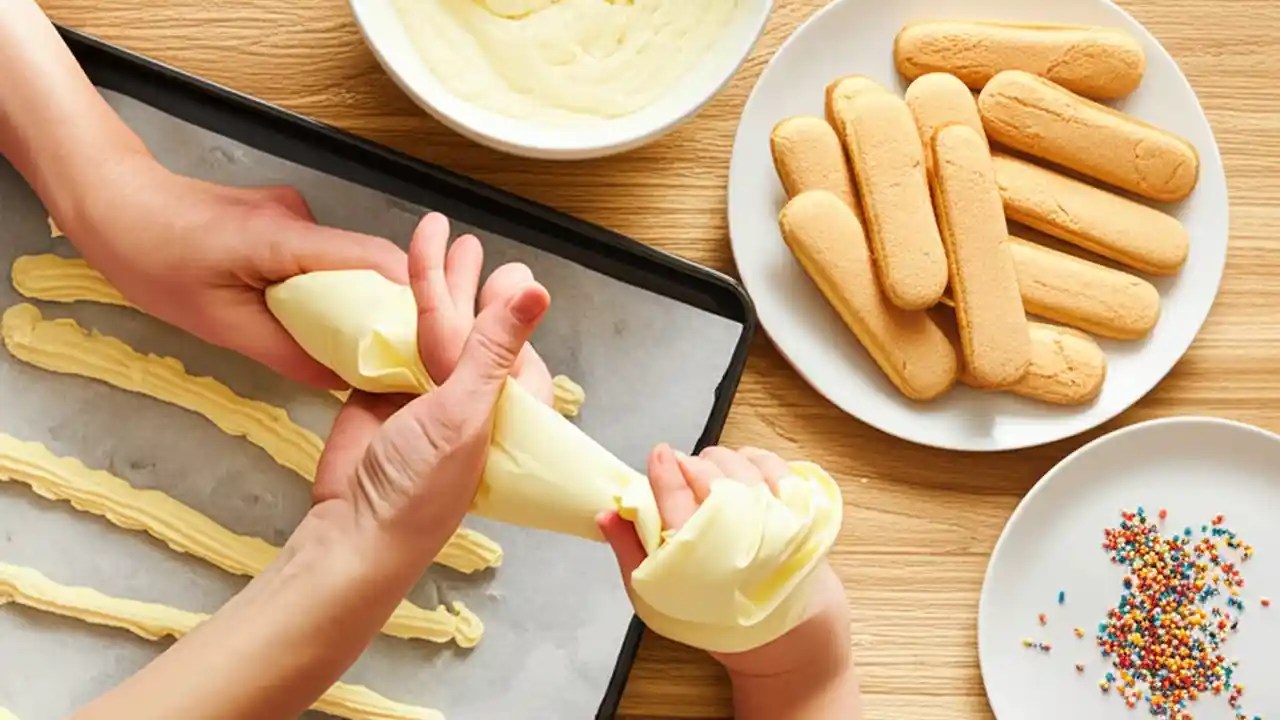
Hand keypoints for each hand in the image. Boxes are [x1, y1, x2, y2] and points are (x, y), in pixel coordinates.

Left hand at [62, 154, 407, 387]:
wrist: (112, 202)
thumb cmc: (152, 259)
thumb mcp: (217, 324)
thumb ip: (286, 352)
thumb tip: (340, 378)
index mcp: (286, 240)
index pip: (374, 259)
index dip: (408, 298)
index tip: (417, 341)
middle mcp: (300, 218)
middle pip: (367, 265)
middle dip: (378, 312)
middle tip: (376, 357)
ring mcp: (293, 213)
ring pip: (341, 265)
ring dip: (342, 302)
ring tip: (325, 341)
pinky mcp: (282, 218)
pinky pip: (318, 259)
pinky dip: (318, 288)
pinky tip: (293, 312)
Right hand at [311, 218, 550, 551]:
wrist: (353, 529)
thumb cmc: (421, 489)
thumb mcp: (465, 411)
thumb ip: (494, 346)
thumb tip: (535, 293)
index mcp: (507, 407)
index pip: (509, 341)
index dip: (502, 303)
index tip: (501, 271)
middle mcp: (470, 399)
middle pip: (468, 327)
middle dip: (462, 282)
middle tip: (460, 241)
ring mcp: (426, 395)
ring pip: (428, 329)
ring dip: (427, 286)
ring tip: (428, 239)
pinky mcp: (384, 394)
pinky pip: (390, 344)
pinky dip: (388, 314)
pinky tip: (390, 283)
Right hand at [597, 445, 857, 717]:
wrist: (782, 635)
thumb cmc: (713, 616)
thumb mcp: (658, 596)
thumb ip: (629, 552)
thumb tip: (606, 514)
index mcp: (696, 555)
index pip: (673, 497)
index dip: (663, 470)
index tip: (658, 454)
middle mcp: (737, 533)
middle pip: (706, 472)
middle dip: (689, 464)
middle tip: (682, 472)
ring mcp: (773, 519)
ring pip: (737, 463)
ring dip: (718, 460)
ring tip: (709, 472)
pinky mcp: (800, 513)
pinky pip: (774, 466)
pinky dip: (752, 458)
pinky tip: (741, 467)